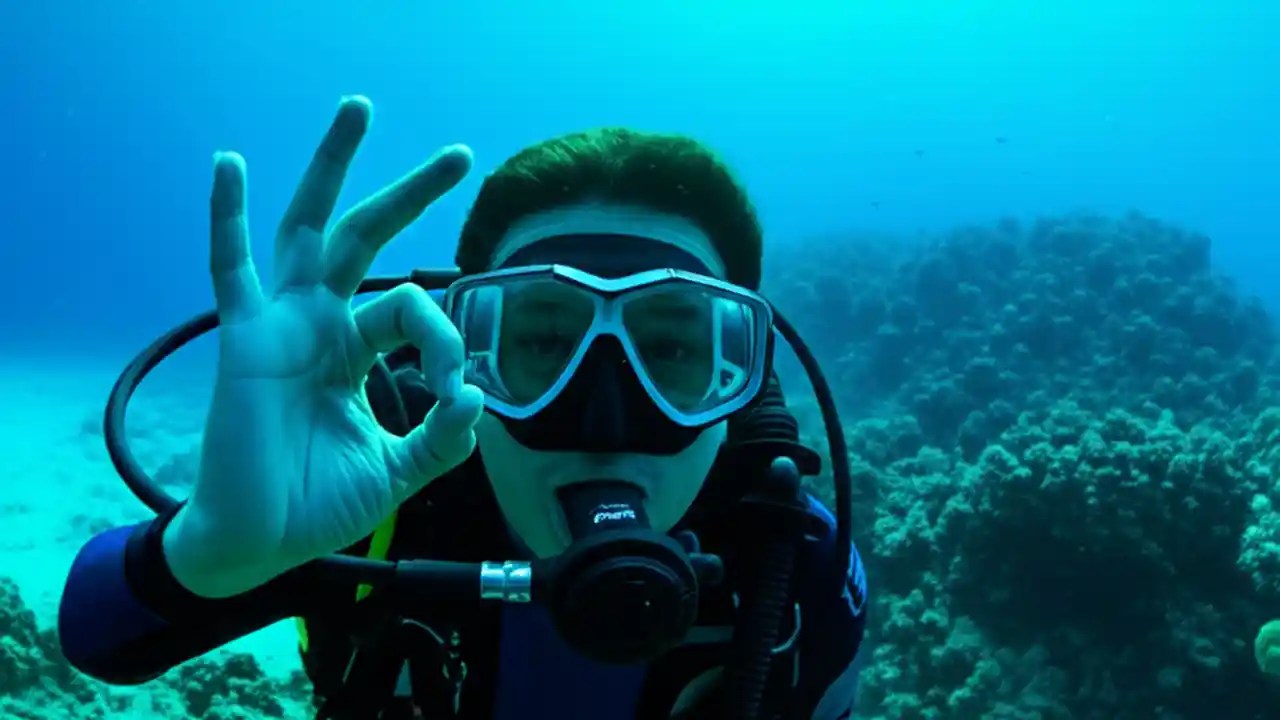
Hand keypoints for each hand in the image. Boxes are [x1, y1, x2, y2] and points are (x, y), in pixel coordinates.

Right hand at [163, 96, 484, 597]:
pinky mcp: (244, 341)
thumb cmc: (319, 503)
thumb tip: (477, 396)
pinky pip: (229, 269)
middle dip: (412, 192)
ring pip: (309, 228)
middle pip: (367, 237)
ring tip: (359, 109)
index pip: (414, 311)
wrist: (261, 543)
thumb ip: (441, 437)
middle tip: (460, 153)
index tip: (457, 395)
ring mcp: (281, 325)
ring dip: (334, 167)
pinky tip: (230, 164)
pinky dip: (228, 217)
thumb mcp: (399, 468)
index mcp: (354, 349)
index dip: (445, 341)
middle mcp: (320, 324)